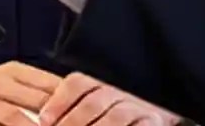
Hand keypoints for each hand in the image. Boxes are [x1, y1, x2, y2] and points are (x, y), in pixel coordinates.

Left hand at [38, 73, 180, 125]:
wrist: (161, 119)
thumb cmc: (115, 121)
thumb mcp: (94, 110)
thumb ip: (73, 111)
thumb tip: (43, 120)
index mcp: (102, 87)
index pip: (78, 84)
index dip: (59, 100)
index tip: (44, 120)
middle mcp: (121, 93)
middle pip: (94, 100)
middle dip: (73, 121)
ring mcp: (140, 108)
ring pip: (115, 116)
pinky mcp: (155, 122)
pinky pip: (139, 125)